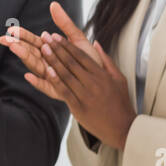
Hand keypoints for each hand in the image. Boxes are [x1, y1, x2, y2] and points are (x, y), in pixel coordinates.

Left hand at [0, 1, 135, 148]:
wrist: (123, 128)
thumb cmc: (121, 103)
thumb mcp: (119, 79)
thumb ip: (106, 60)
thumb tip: (96, 44)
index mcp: (102, 75)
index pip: (82, 56)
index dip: (67, 45)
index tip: (56, 36)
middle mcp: (93, 83)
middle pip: (71, 62)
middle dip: (57, 49)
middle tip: (45, 38)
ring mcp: (85, 95)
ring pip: (66, 75)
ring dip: (53, 61)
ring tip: (43, 50)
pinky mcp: (78, 107)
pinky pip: (64, 91)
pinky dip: (55, 81)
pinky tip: (46, 71)